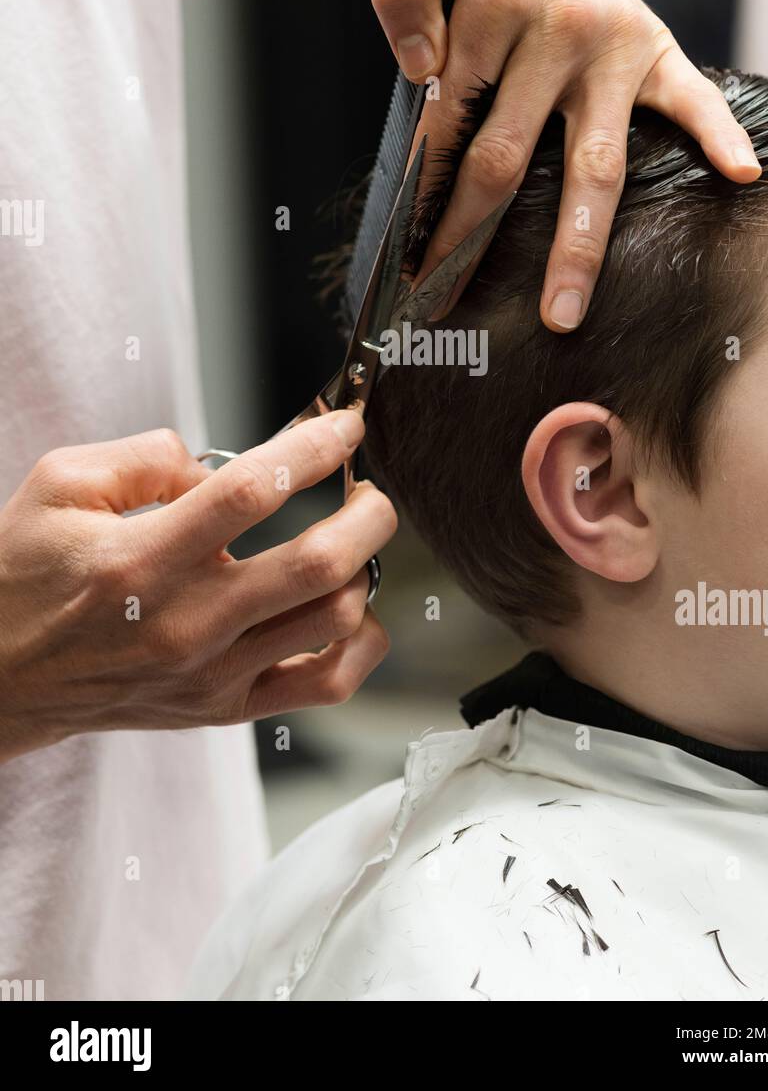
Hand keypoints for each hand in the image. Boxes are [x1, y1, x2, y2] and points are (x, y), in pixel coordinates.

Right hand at [0, 411, 395, 762]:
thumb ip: (146, 455)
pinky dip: (359, 642)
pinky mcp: (225, 707)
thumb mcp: (60, 484)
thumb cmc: (25, 579)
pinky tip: (349, 607)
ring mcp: (212, 672)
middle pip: (317, 563)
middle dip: (368, 511)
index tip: (343, 425)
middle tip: (368, 487)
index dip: (314, 448)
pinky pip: (325, 685)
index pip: (253, 492)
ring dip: (365, 568)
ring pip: (333, 621)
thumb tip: (217, 464)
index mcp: (143, 558)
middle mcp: (186, 621)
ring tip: (353, 540)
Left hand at [354, 0, 760, 329]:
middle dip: (468, 241)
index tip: (402, 257)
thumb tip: (423, 66)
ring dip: (579, 245)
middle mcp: (557, 27)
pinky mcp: (654, 45)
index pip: (444, 121)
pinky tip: (738, 175)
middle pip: (507, 160)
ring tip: (563, 313)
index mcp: (487, 0)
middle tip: (440, 304)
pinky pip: (693, 95)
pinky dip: (718, 131)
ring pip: (595, 162)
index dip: (418, 193)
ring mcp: (613, 44)